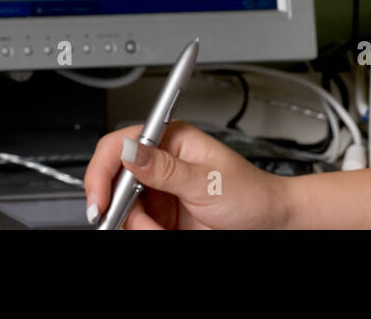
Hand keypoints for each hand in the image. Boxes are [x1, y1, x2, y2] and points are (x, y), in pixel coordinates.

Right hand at [84, 120, 290, 228]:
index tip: (100, 199)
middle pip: (115, 180)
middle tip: (130, 222)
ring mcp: (161, 190)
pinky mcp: (162, 214)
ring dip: (135, 224)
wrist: (270, 223)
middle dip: (120, 205)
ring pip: (123, 207)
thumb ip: (164, 168)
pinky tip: (161, 231)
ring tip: (159, 229)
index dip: (103, 170)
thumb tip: (129, 149)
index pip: (121, 144)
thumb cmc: (251, 194)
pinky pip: (136, 223)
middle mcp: (162, 162)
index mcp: (171, 140)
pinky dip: (143, 231)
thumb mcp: (205, 182)